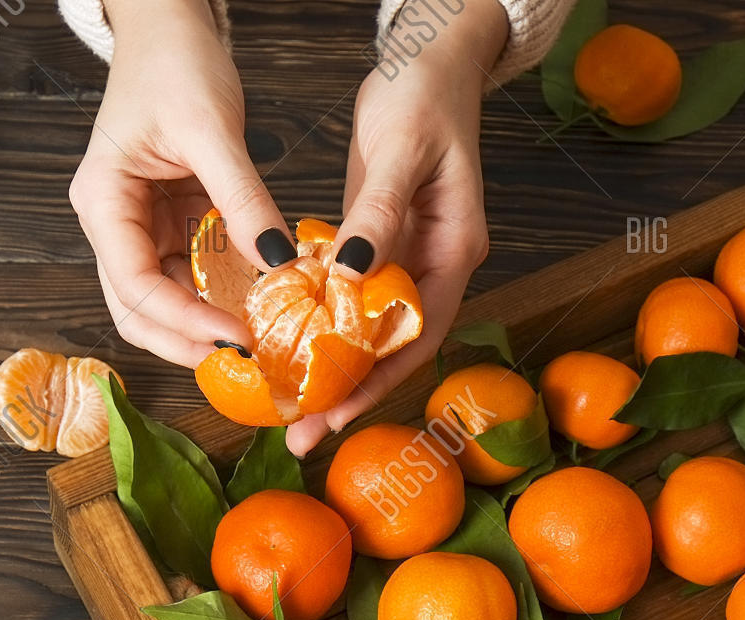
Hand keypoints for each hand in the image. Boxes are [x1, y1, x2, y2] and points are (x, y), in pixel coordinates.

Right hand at [67, 0, 293, 368]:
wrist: (170, 27)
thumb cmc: (175, 63)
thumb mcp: (212, 129)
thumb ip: (244, 198)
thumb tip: (279, 262)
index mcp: (103, 201)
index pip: (134, 285)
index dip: (183, 320)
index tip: (234, 336)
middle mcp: (113, 223)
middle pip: (138, 310)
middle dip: (187, 340)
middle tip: (242, 359)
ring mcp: (141, 227)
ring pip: (165, 301)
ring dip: (204, 324)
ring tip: (253, 341)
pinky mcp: (171, 224)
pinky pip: (193, 274)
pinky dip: (221, 294)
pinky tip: (255, 306)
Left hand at [287, 0, 508, 454]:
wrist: (431, 58)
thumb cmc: (425, 94)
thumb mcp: (402, 149)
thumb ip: (380, 215)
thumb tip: (350, 275)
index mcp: (456, 249)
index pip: (416, 335)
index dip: (376, 380)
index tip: (334, 412)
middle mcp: (436, 266)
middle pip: (394, 350)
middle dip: (349, 396)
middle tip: (300, 436)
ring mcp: (410, 261)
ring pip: (372, 334)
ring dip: (332, 373)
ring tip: (289, 411)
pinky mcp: (381, 248)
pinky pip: (352, 303)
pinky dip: (323, 330)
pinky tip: (288, 351)